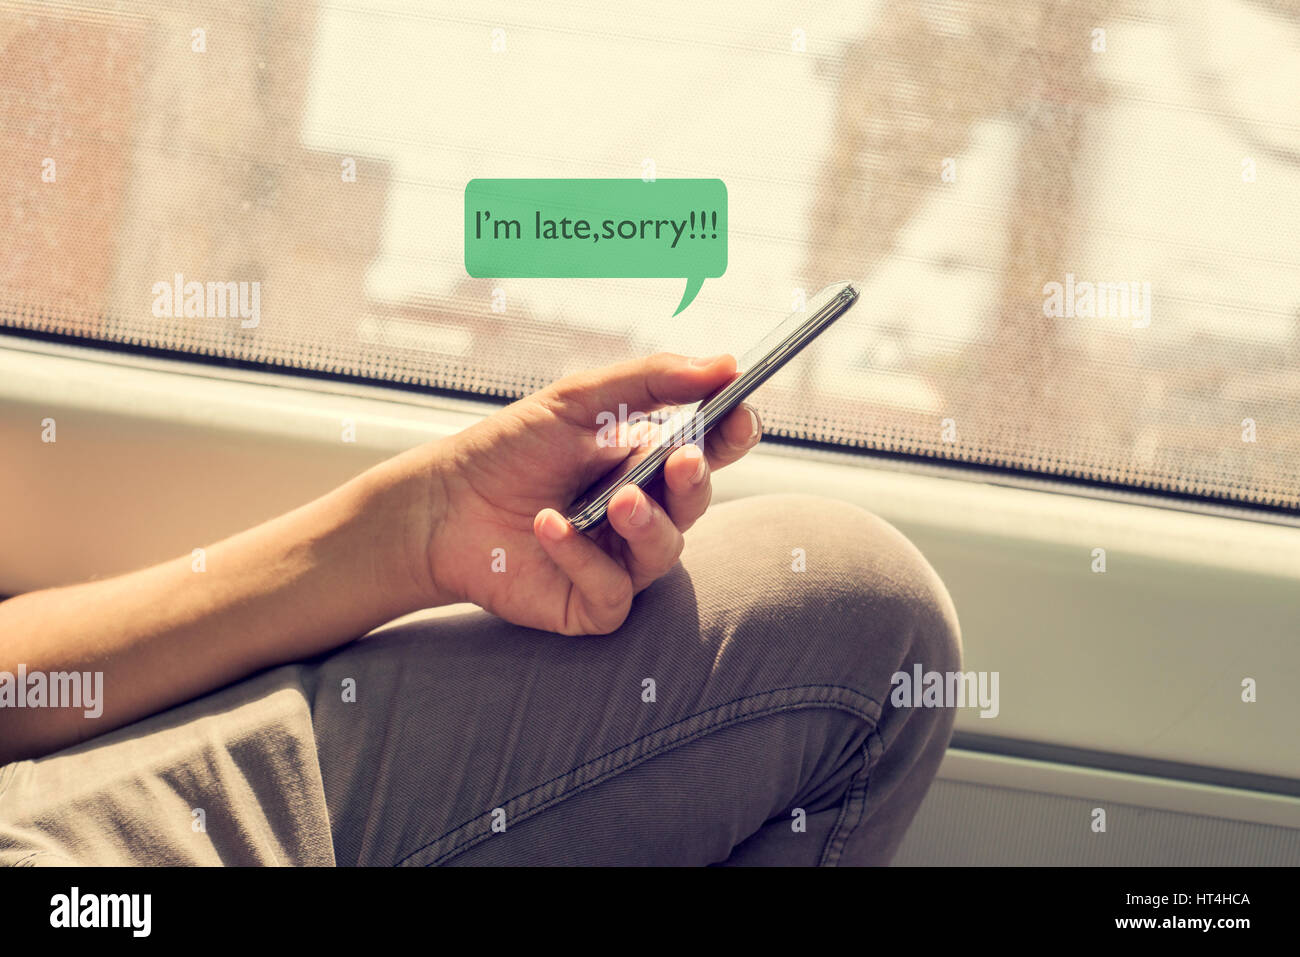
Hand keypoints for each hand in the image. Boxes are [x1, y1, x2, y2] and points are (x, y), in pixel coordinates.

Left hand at [404, 353, 762, 634]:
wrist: (441, 505)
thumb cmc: (510, 450)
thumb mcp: (578, 400)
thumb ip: (651, 381)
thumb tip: (724, 365)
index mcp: (647, 462)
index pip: (708, 450)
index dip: (732, 436)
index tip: (740, 416)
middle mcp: (642, 514)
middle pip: (694, 502)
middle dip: (694, 482)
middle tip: (680, 460)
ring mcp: (619, 561)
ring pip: (664, 551)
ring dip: (645, 523)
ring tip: (616, 500)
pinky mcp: (590, 604)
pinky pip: (614, 592)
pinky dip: (584, 558)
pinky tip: (550, 526)